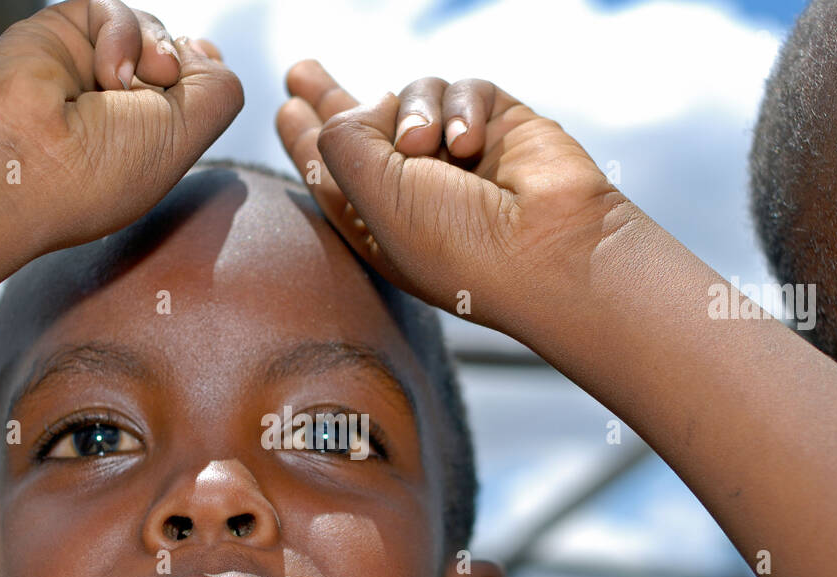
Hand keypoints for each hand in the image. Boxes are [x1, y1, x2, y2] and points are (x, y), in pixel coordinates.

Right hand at [0, 0, 242, 252]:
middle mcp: (118, 110)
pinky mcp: (60, 35)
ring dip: (149, 49)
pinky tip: (104, 71)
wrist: (21, 160)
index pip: (192, 93)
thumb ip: (219, 90)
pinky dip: (120, 33)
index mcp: (146, 146)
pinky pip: (111, 8)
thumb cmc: (99, 170)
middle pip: (175, 57)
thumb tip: (203, 49)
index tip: (193, 80)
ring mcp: (87, 71)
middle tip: (159, 88)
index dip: (202, 76)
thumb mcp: (187, 138)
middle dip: (177, 68)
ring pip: (148, 30)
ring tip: (120, 86)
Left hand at [277, 60, 634, 331]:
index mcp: (379, 222)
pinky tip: (469, 143)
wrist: (550, 245)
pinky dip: (460, 109)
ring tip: (426, 145)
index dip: (306, 140)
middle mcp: (416, 189)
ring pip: (413, 95)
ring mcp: (459, 157)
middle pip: (364, 129)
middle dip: (332, 98)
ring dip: (415, 111)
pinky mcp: (500, 126)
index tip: (286, 110)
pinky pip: (464, 89)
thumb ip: (342, 137)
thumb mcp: (373, 195)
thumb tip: (366, 102)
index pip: (335, 172)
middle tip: (300, 70)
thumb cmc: (456, 240)